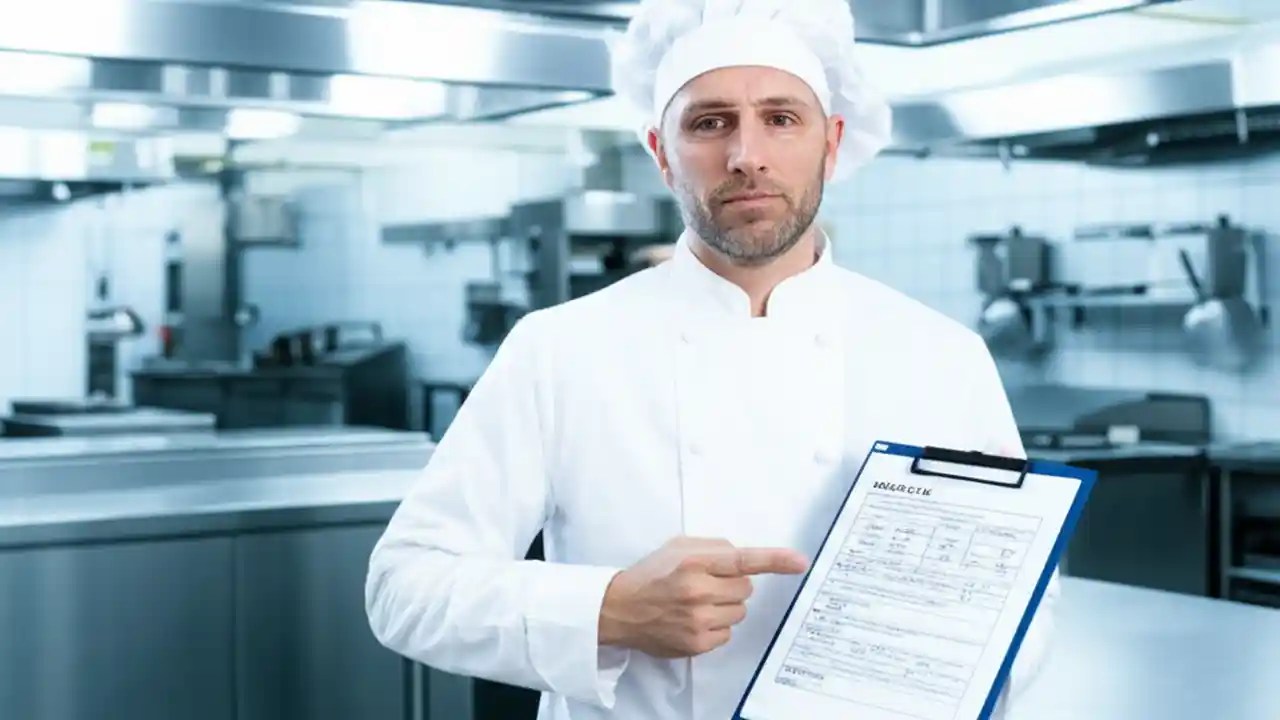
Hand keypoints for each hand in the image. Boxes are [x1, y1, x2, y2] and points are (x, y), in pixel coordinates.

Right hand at [597, 537, 808, 657]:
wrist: (620, 610)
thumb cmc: (652, 574)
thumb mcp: (678, 547)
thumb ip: (713, 547)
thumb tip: (743, 557)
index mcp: (694, 562)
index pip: (742, 559)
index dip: (774, 560)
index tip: (800, 561)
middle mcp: (698, 591)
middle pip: (746, 588)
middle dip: (733, 585)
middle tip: (707, 585)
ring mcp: (698, 620)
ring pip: (740, 612)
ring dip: (726, 606)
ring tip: (697, 604)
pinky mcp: (697, 643)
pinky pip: (728, 633)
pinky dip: (717, 627)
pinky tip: (694, 620)